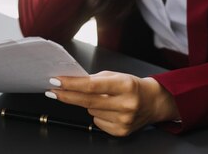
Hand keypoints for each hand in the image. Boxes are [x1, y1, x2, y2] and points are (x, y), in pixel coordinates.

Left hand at [47, 71, 179, 136]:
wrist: (154, 102)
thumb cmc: (133, 87)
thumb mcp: (117, 76)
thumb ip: (96, 79)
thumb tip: (71, 82)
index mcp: (126, 85)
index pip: (92, 86)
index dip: (72, 84)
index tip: (56, 81)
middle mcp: (126, 104)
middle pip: (87, 101)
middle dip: (68, 95)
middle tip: (53, 90)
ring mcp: (124, 120)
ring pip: (91, 111)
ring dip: (90, 105)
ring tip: (105, 100)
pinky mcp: (121, 131)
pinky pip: (97, 122)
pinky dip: (99, 115)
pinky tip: (110, 110)